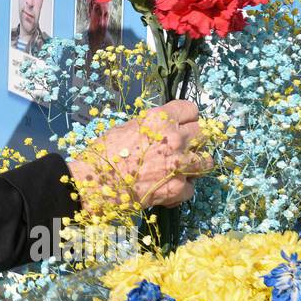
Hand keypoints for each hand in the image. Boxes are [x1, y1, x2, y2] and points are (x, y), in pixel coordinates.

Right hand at [65, 100, 213, 210]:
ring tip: (181, 169)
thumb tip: (159, 132)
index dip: (186, 118)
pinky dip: (181, 190)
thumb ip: (149, 128)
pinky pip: (191, 188)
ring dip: (195, 165)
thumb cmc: (102, 154)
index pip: (191, 109)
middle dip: (194, 141)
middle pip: (203, 134)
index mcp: (159, 119)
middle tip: (182, 148)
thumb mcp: (124, 129)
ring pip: (206, 162)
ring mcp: (179, 164)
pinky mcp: (178, 189)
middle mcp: (174, 138)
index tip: (182, 125)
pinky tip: (167, 189)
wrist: (94, 183)